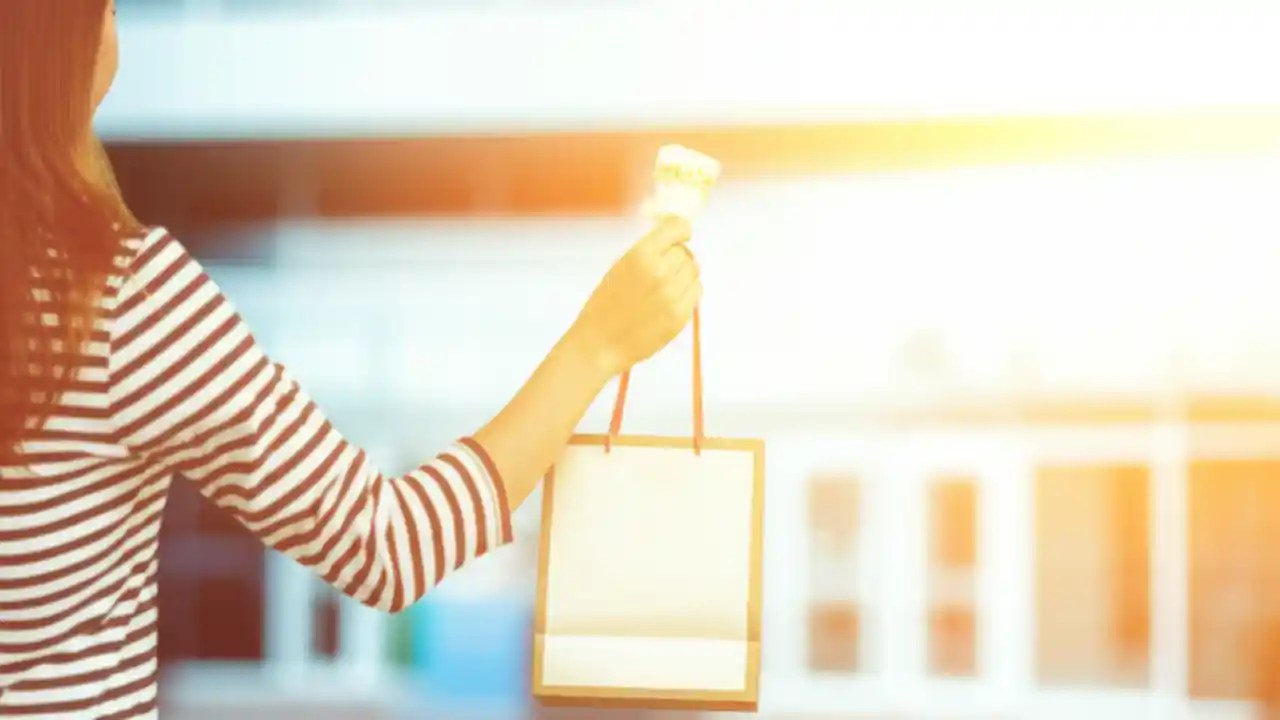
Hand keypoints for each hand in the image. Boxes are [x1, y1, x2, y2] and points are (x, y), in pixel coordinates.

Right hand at [564, 217, 702, 379]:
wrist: (599, 343)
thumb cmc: (605, 304)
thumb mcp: (620, 267)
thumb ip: (648, 252)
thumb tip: (679, 240)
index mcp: (640, 254)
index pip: (677, 227)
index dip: (681, 230)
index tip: (682, 235)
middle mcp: (659, 271)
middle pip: (685, 252)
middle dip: (676, 258)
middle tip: (662, 271)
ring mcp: (672, 295)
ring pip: (694, 271)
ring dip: (683, 275)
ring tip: (664, 287)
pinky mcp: (680, 315)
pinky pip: (696, 291)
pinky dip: (688, 292)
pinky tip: (670, 300)